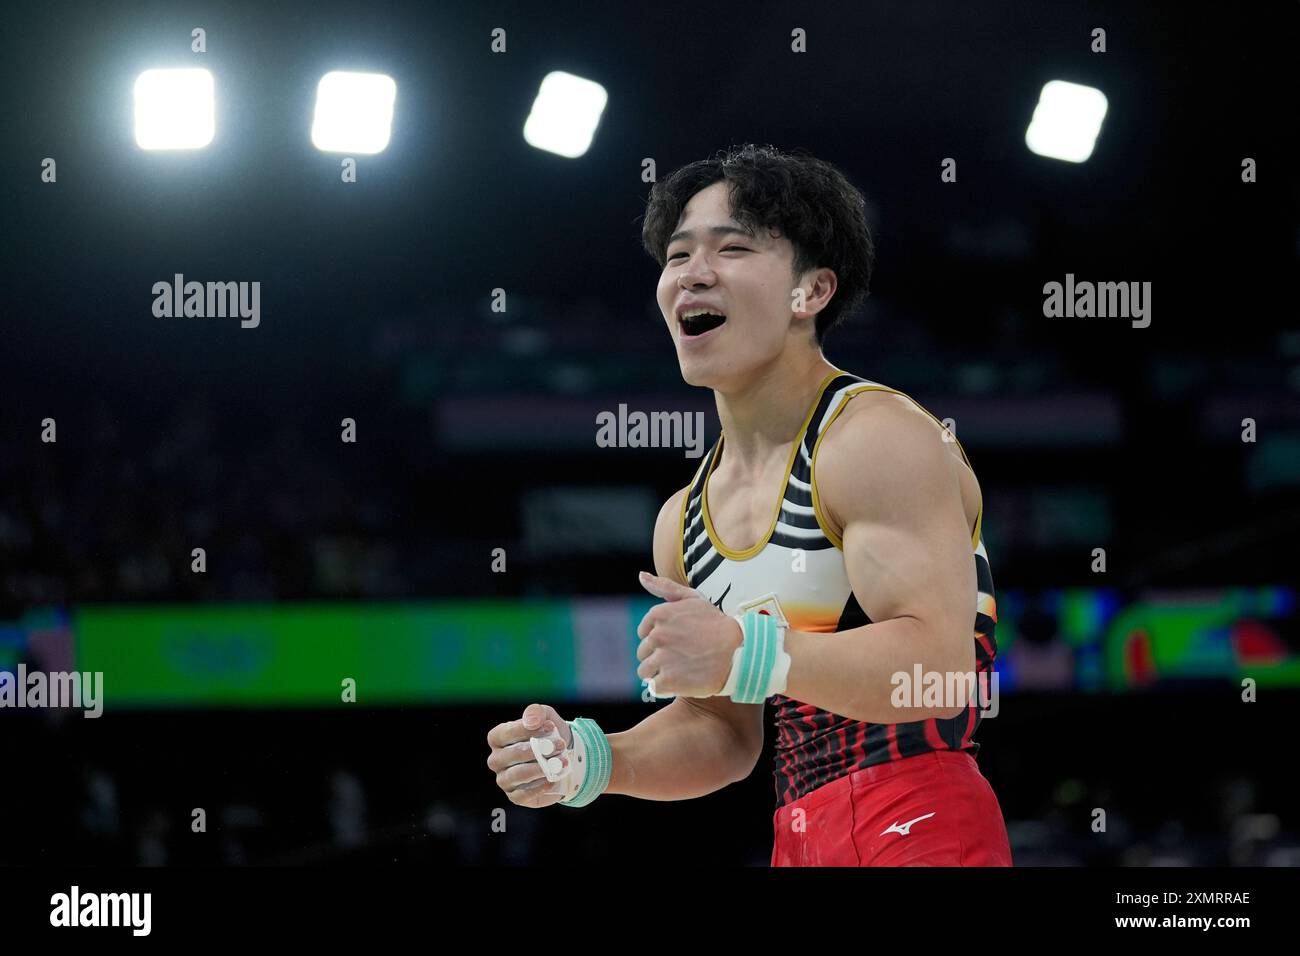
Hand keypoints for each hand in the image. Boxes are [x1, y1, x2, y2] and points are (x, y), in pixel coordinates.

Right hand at [486, 703, 573, 807]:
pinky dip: (540, 786)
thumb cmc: (547, 735)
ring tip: (560, 762)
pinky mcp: (515, 796)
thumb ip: (536, 712)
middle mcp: (496, 760)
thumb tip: (531, 721)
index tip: (550, 727)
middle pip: (514, 754)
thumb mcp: (544, 717)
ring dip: (542, 767)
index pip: (505, 733)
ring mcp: (503, 779)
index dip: (527, 730)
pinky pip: (524, 794)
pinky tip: (553, 779)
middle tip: (560, 745)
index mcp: (497, 738)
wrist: (561, 757)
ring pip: (519, 774)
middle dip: (539, 749)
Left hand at [636, 571, 743, 697]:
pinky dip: (666, 688)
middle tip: (683, 657)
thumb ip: (665, 587)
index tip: (678, 642)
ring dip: (659, 674)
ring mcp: (662, 659)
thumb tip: (640, 576)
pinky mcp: (668, 681)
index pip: (643, 633)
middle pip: (643, 653)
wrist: (740, 653)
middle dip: (659, 657)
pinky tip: (682, 681)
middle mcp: (657, 635)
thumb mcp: (693, 599)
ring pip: (645, 672)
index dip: (660, 640)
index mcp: (659, 615)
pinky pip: (654, 687)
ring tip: (681, 671)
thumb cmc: (717, 625)